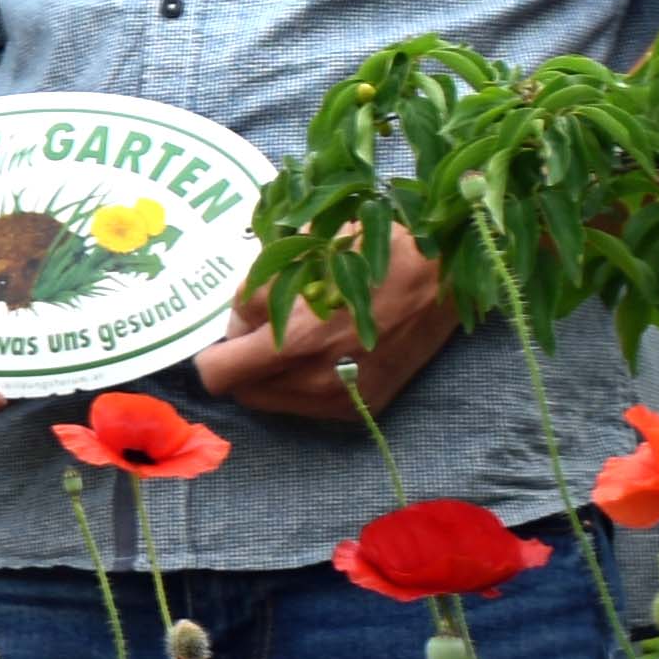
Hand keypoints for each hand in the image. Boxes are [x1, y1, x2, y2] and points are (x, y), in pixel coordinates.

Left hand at [192, 228, 457, 424]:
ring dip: (268, 375)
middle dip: (240, 362)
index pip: (217, 373)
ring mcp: (344, 399)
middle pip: (242, 390)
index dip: (214, 350)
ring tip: (290, 338)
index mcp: (296, 342)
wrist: (445, 275)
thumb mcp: (298, 257)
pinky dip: (301, 383)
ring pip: (273, 400)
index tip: (227, 331)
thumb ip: (255, 293)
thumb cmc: (370, 251)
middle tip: (257, 332)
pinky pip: (308, 405)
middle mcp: (318, 381)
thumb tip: (234, 325)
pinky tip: (319, 353)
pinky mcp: (366, 406)